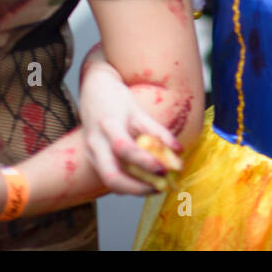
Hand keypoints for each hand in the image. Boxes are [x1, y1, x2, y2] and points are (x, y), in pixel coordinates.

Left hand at [79, 54, 182, 195]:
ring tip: (168, 170)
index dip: (131, 190)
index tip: (150, 191)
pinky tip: (177, 148)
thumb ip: (116, 157)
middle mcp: (98, 141)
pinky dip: (165, 139)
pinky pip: (148, 126)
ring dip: (147, 163)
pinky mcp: (129, 109)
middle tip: (159, 188)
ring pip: (124, 149)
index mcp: (94, 151)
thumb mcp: (102, 137)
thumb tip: (140, 180)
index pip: (109, 179)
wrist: (98, 79)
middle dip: (137, 185)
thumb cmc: (103, 114)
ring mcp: (113, 124)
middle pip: (111, 172)